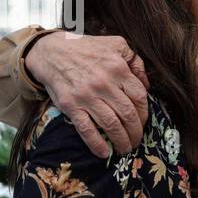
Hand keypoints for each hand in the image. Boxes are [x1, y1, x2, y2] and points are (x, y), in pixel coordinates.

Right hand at [26, 31, 149, 156]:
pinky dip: (97, 144)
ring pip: (111, 125)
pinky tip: (105, 153)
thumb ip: (135, 61)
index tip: (143, 122)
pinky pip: (87, 129)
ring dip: (122, 141)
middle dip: (136, 132)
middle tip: (137, 141)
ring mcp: (87, 96)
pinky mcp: (70, 106)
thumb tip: (147, 84)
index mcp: (118, 68)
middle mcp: (104, 83)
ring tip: (125, 149)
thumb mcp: (115, 44)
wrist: (50, 52)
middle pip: (128, 114)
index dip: (144, 113)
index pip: (139, 97)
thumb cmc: (86, 49)